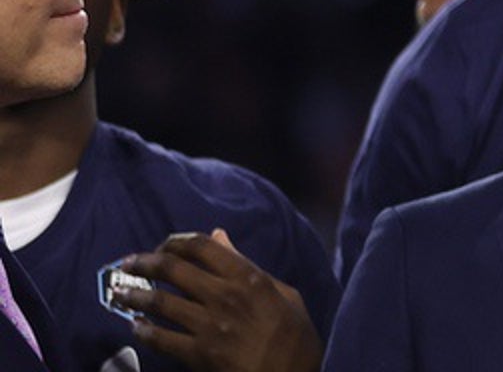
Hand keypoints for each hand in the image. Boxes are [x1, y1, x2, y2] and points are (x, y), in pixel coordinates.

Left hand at [110, 230, 321, 371]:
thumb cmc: (294, 336)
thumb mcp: (284, 293)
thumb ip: (249, 265)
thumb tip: (220, 238)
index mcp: (248, 277)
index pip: (203, 247)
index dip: (177, 241)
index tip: (164, 244)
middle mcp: (224, 295)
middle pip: (174, 269)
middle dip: (145, 262)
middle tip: (128, 264)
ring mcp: (208, 325)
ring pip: (160, 302)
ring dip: (134, 295)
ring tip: (120, 292)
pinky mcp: (197, 353)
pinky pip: (160, 339)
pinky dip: (143, 332)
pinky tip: (136, 328)